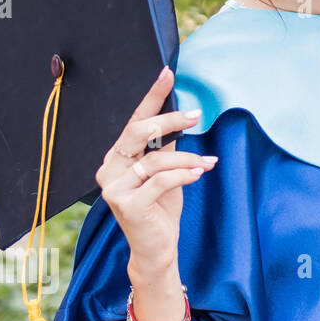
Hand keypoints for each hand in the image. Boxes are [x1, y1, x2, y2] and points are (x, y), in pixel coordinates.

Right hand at [94, 67, 216, 276]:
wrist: (155, 248)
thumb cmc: (161, 207)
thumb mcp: (166, 171)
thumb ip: (166, 147)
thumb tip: (182, 115)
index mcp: (118, 157)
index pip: (134, 120)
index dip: (152, 96)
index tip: (167, 73)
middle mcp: (109, 169)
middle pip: (137, 132)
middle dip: (169, 121)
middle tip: (196, 115)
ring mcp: (114, 188)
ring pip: (155, 160)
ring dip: (188, 157)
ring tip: (209, 162)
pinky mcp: (127, 205)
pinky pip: (161, 181)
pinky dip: (184, 174)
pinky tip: (200, 173)